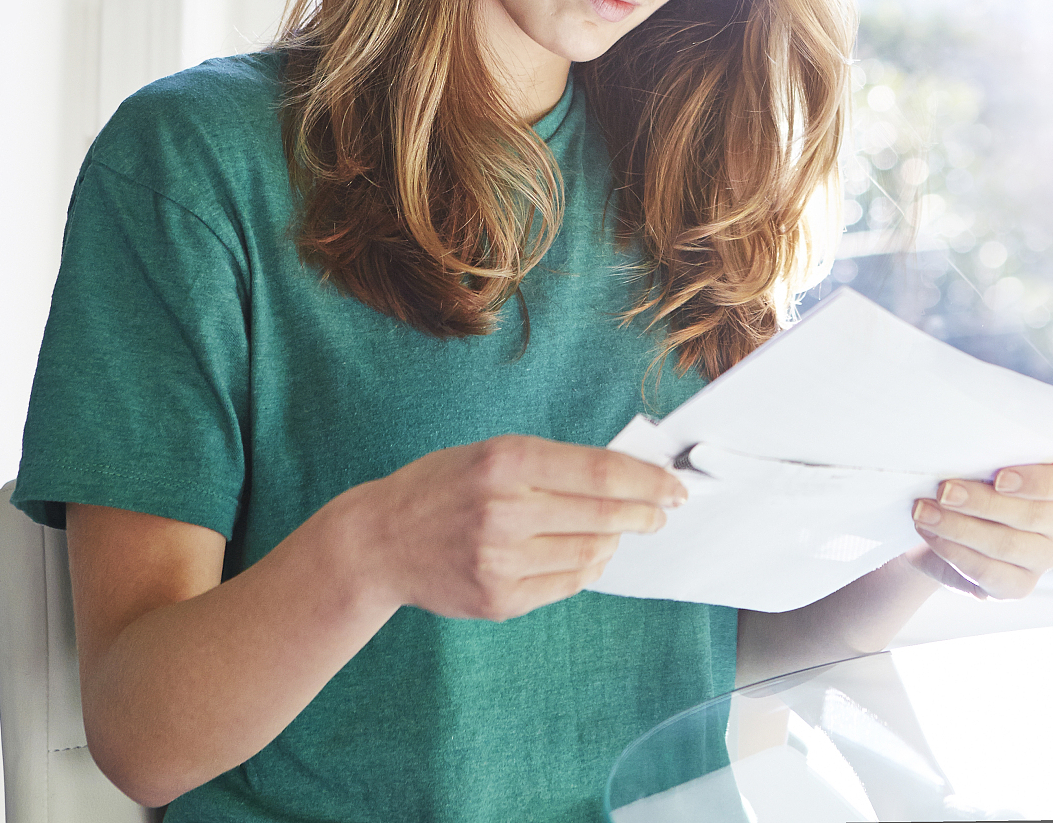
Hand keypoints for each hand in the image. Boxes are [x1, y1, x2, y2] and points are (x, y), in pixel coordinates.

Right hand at [350, 434, 685, 621]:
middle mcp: (506, 510)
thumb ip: (554, 464)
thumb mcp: (493, 453)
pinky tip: (583, 555)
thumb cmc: (442, 487)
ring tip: (614, 531)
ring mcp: (502, 560)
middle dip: (645, 514)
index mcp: (508, 461)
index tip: (673, 486)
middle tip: (661, 513)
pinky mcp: (500, 599)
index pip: (601, 473)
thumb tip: (626, 477)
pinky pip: (567, 584)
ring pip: (591, 553)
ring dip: (613, 541)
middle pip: (604, 516)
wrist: (378, 542)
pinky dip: (586, 568)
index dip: (647, 481)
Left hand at [905, 454, 1052, 599]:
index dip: (1041, 482)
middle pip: (1035, 515)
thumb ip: (990, 454)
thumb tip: (966, 451)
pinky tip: (932, 536)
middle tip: (944, 491)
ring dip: (960, 527)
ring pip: (1009, 545)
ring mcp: (1044, 557)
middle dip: (983, 502)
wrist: (942, 522)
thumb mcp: (983, 460)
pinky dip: (956, 552)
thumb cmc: (969, 477)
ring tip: (925, 512)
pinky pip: (991, 573)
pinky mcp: (1019, 586)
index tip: (999, 478)